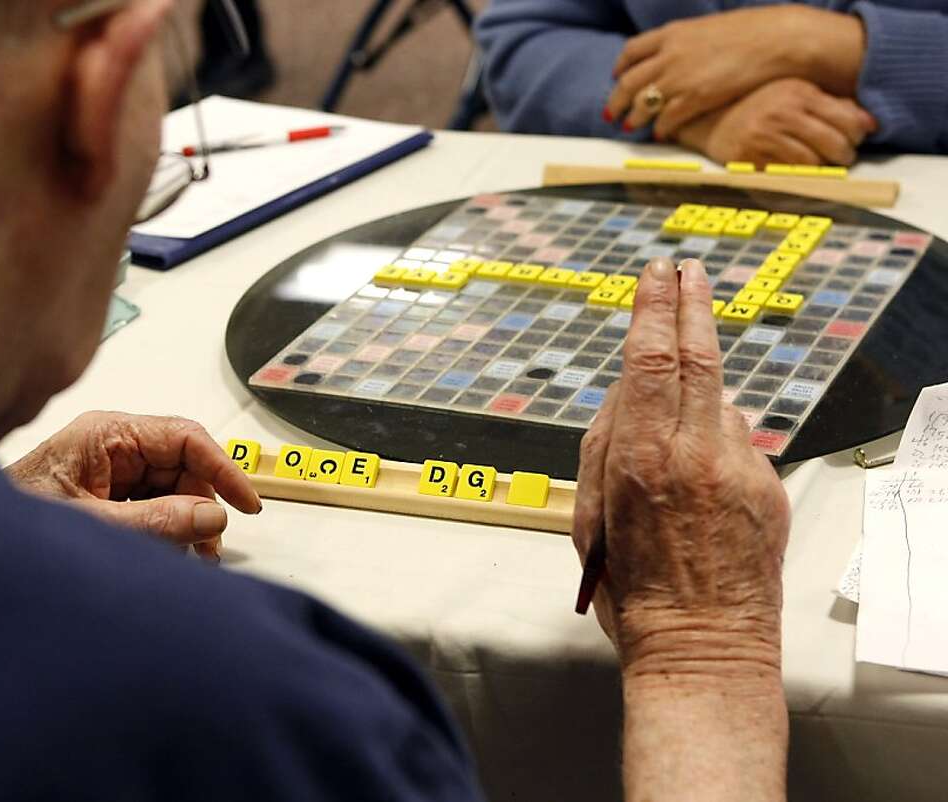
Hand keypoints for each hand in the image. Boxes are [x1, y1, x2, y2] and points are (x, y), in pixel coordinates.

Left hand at [6, 412, 261, 560]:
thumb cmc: (11, 521)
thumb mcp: (92, 525)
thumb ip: (156, 522)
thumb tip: (214, 517)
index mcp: (107, 434)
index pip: (185, 438)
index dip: (223, 469)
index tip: (247, 504)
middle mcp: (112, 444)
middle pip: (183, 466)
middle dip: (202, 506)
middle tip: (209, 550)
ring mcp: (108, 468)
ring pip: (171, 488)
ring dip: (185, 523)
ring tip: (189, 559)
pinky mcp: (104, 492)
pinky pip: (151, 505)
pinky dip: (165, 530)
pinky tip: (164, 554)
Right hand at [573, 258, 790, 678]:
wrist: (703, 647)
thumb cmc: (633, 592)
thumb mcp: (590, 519)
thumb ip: (606, 449)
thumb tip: (631, 396)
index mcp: (641, 462)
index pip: (651, 362)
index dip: (654, 310)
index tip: (655, 274)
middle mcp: (696, 456)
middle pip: (699, 358)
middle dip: (692, 305)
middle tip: (688, 269)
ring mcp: (741, 471)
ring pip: (718, 404)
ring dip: (697, 402)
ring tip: (673, 452)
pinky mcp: (770, 490)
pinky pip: (737, 445)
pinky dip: (715, 447)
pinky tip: (701, 489)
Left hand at [607, 5, 864, 135]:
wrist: (780, 39)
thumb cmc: (755, 32)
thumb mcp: (711, 28)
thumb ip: (689, 42)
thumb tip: (683, 54)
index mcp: (673, 33)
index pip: (632, 51)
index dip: (620, 66)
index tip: (616, 75)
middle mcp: (670, 55)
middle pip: (628, 81)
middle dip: (616, 99)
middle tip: (611, 113)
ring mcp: (681, 77)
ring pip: (642, 102)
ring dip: (633, 117)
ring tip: (631, 126)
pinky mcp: (695, 98)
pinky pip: (666, 119)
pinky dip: (659, 128)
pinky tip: (660, 135)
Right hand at [674, 78, 875, 166]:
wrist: (711, 117)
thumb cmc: (760, 106)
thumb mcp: (797, 94)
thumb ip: (834, 106)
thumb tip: (871, 124)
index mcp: (799, 93)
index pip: (847, 121)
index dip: (857, 136)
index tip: (853, 140)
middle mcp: (782, 114)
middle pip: (834, 145)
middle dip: (843, 156)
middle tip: (840, 158)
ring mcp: (764, 138)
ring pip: (812, 166)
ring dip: (822, 171)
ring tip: (819, 167)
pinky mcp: (749, 159)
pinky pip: (785, 178)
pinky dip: (796, 180)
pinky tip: (796, 174)